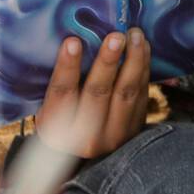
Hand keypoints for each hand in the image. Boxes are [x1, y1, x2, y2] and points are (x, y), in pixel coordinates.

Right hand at [34, 29, 150, 160]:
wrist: (87, 158)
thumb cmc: (62, 122)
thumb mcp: (49, 112)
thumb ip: (59, 87)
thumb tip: (72, 42)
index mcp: (57, 127)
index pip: (61, 93)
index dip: (66, 67)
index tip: (72, 42)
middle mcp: (86, 135)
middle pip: (98, 93)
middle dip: (108, 62)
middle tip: (116, 36)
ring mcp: (114, 134)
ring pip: (126, 93)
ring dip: (133, 61)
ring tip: (135, 35)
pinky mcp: (134, 129)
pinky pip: (141, 94)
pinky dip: (143, 68)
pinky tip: (143, 47)